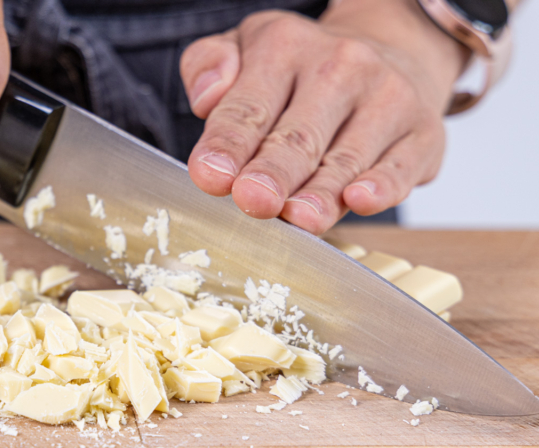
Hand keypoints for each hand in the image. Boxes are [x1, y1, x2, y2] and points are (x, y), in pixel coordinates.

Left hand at [180, 0, 468, 233]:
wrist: (389, 54)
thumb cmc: (299, 70)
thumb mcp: (244, 48)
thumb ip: (209, 65)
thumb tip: (207, 97)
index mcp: (285, 47)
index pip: (248, 106)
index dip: (227, 146)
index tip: (211, 176)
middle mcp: (341, 66)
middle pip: (297, 135)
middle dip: (273, 172)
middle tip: (253, 200)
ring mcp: (387, 98)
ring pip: (345, 159)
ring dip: (320, 192)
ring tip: (298, 218)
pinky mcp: (422, 133)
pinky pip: (400, 166)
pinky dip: (381, 186)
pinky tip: (359, 200)